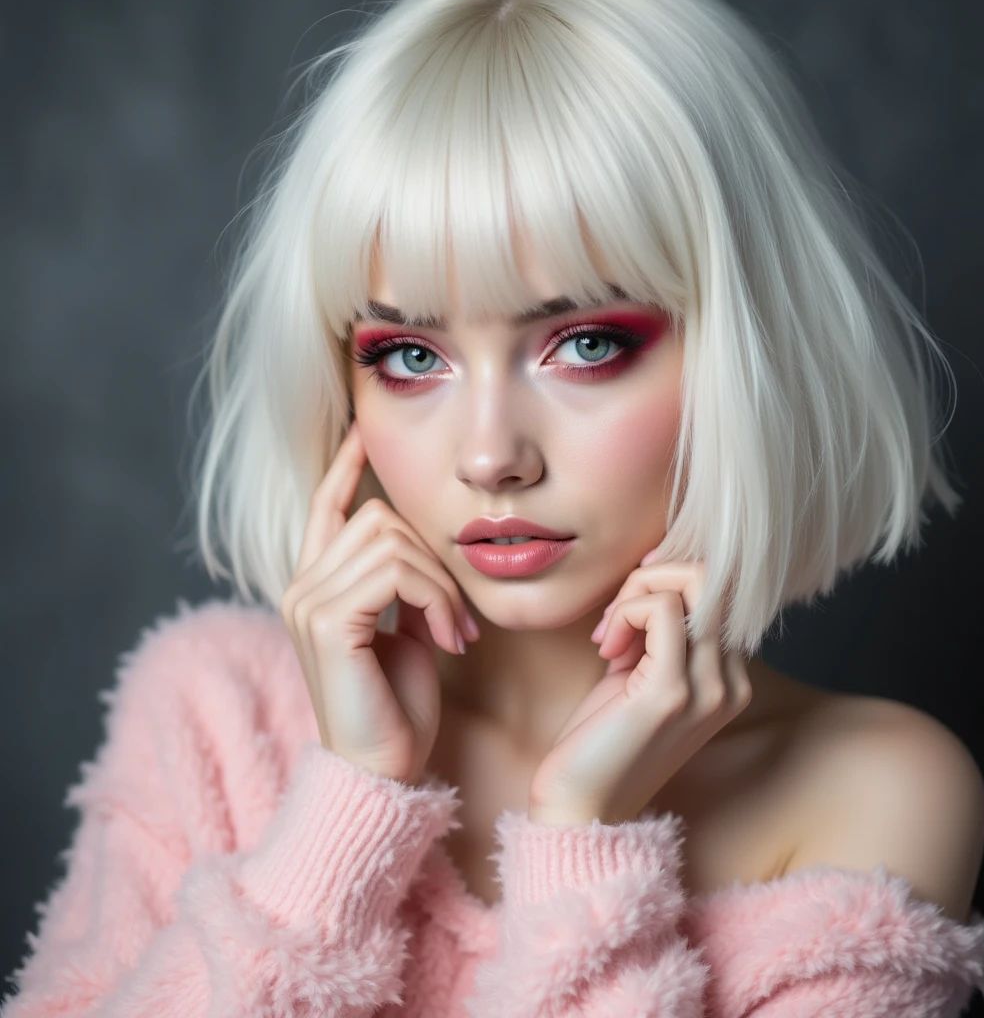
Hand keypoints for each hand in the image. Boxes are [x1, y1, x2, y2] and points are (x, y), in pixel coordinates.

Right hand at [280, 421, 479, 784]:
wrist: (385, 772)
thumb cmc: (399, 708)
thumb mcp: (406, 632)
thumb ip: (403, 585)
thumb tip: (424, 547)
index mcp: (318, 586)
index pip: (326, 507)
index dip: (346, 467)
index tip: (365, 432)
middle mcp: (302, 586)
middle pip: (378, 516)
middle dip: (434, 557)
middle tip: (459, 615)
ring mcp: (308, 601)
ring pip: (392, 539)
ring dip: (441, 583)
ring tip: (456, 631)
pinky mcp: (327, 620)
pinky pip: (396, 571)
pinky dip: (435, 598)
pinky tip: (449, 639)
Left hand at [527, 554, 751, 825]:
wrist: (582, 804)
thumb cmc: (602, 738)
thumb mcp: (640, 673)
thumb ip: (660, 633)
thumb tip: (653, 575)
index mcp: (730, 679)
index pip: (718, 592)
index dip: (666, 585)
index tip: (625, 614)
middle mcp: (731, 684)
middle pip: (711, 580)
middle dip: (651, 578)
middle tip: (613, 617)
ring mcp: (708, 689)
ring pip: (692, 584)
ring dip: (636, 592)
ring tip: (608, 633)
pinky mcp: (671, 692)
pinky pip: (661, 608)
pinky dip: (626, 610)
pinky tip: (606, 647)